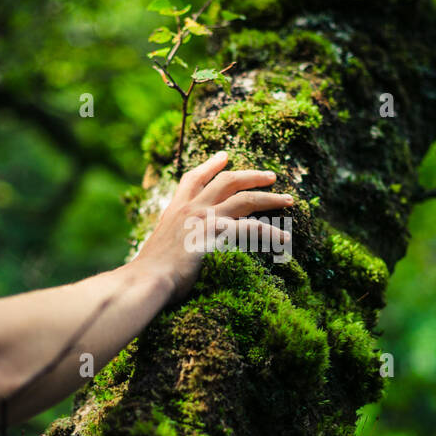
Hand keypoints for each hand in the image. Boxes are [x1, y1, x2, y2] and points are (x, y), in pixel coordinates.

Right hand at [134, 150, 293, 302]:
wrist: (146, 279)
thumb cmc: (151, 272)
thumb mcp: (161, 246)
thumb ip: (173, 238)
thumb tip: (179, 247)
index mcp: (175, 209)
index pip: (193, 178)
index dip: (210, 165)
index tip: (224, 156)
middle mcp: (191, 208)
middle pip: (227, 181)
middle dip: (252, 176)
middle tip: (271, 176)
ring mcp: (204, 219)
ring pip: (245, 199)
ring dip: (270, 198)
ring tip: (288, 200)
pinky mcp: (215, 234)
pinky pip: (251, 229)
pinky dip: (270, 232)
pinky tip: (284, 238)